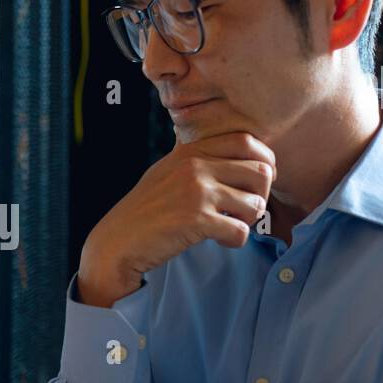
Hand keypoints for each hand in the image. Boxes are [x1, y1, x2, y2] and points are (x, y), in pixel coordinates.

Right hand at [77, 131, 275, 306]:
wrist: (119, 239)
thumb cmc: (146, 208)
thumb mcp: (167, 169)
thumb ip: (194, 154)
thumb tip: (227, 143)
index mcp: (191, 150)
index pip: (247, 141)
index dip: (263, 162)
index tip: (254, 183)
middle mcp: (195, 166)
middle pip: (261, 172)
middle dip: (261, 196)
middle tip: (244, 210)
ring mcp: (196, 192)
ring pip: (256, 204)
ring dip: (249, 221)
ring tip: (230, 225)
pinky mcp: (196, 220)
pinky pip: (240, 232)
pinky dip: (235, 241)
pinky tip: (219, 240)